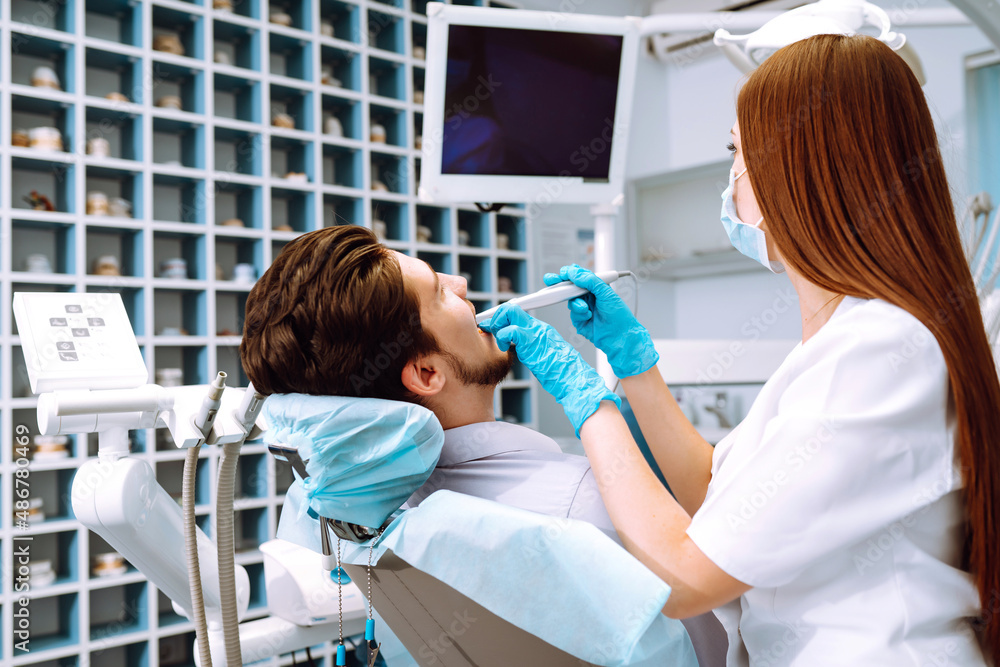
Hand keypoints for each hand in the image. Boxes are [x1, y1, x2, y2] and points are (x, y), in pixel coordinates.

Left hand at [480, 303, 619, 435]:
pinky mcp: (531, 341)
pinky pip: (510, 330)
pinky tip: (505, 348)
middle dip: (496, 317)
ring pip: (509, 312)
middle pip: (511, 307)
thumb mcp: (543, 356)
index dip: (502, 318)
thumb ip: (531, 348)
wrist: (574, 378)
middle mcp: (538, 327)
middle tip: (491, 331)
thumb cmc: (560, 373)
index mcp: (541, 330)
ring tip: (500, 341)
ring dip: (497, 324)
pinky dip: (502, 337)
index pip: (518, 313)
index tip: (492, 326)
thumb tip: (519, 349)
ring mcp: (535, 332)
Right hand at [542, 264, 658, 377]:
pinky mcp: (579, 320)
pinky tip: (589, 316)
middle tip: (553, 282)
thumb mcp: (606, 292)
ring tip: (585, 308)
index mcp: (595, 287)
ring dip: (576, 303)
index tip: (563, 273)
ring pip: (569, 301)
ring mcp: (583, 308)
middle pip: (569, 288)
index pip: (578, 276)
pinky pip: (572, 313)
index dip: (569, 273)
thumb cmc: (619, 315)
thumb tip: (574, 273)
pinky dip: (579, 314)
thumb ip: (589, 280)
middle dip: (560, 285)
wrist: (620, 336)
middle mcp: (588, 297)